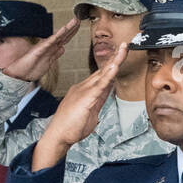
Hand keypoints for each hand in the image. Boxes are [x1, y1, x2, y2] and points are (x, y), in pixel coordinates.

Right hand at [2, 18, 80, 84]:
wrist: (19, 75)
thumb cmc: (30, 70)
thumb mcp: (48, 63)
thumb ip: (55, 55)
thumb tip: (62, 48)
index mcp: (51, 49)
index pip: (64, 39)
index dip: (72, 32)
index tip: (78, 24)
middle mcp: (49, 46)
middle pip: (63, 36)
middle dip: (72, 28)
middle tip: (79, 18)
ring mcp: (44, 47)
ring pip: (59, 36)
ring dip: (68, 28)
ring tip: (75, 20)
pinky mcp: (40, 49)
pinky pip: (51, 41)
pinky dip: (58, 35)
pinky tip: (64, 29)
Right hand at [30, 41, 129, 171]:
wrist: (58, 136)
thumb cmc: (71, 128)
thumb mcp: (90, 113)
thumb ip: (98, 102)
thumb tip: (105, 96)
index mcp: (85, 91)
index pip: (101, 76)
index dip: (111, 65)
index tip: (120, 56)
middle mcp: (83, 87)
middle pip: (103, 70)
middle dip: (115, 57)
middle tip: (124, 46)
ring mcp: (84, 91)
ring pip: (103, 74)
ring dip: (114, 61)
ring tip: (123, 49)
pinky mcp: (86, 98)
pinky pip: (100, 85)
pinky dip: (108, 75)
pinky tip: (114, 66)